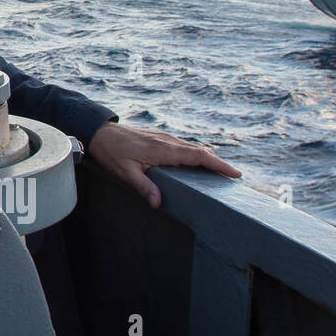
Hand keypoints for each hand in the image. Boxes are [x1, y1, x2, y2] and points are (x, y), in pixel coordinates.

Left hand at [88, 121, 240, 208]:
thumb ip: (143, 186)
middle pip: (201, 152)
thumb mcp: (125, 172)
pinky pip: (184, 146)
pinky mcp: (161, 138)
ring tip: (222, 174)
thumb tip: (158, 203)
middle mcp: (169, 141)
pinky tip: (198, 164)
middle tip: (234, 178)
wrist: (100, 132)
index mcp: (164, 150)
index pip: (198, 156)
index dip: (218, 164)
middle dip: (219, 164)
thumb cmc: (112, 152)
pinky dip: (196, 155)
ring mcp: (165, 138)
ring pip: (193, 148)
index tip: (235, 173)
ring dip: (208, 159)